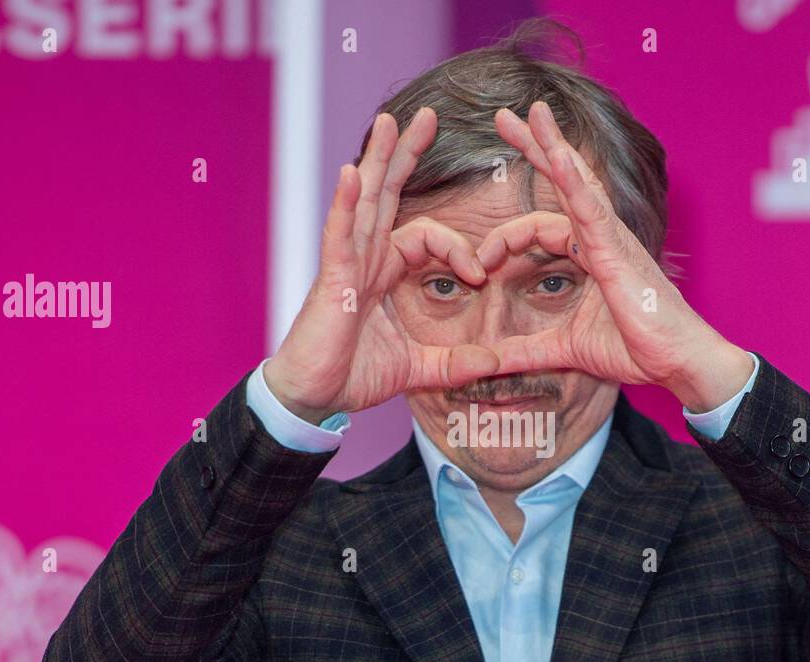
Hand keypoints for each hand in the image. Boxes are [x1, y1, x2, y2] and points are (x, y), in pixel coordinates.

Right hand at [263, 108, 499, 423]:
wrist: (313, 398)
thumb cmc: (352, 376)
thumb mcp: (417, 369)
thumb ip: (454, 363)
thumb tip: (496, 362)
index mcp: (383, 271)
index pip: (426, 237)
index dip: (458, 249)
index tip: (481, 276)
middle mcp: (365, 258)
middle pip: (387, 195)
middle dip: (407, 155)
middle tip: (428, 115)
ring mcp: (346, 264)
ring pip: (364, 201)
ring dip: (378, 160)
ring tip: (391, 121)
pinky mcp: (332, 279)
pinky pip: (340, 234)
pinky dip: (346, 203)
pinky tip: (353, 173)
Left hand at [486, 101, 752, 411]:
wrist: (679, 362)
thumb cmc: (638, 349)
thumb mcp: (566, 351)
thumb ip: (528, 351)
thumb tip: (488, 363)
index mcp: (589, 254)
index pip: (542, 223)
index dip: (503, 238)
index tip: (477, 266)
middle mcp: (601, 237)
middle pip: (563, 180)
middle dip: (534, 146)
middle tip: (504, 116)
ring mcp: (611, 238)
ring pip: (577, 181)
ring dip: (552, 144)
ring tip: (532, 111)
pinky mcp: (617, 250)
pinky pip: (591, 207)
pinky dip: (573, 179)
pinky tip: (554, 153)